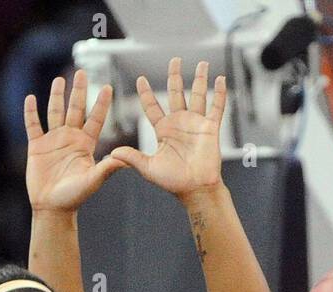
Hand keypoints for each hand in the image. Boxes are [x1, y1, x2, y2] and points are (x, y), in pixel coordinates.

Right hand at [24, 70, 125, 211]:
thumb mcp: (93, 181)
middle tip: (82, 72)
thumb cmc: (75, 197)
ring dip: (56, 96)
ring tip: (60, 79)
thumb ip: (107, 169)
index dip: (101, 104)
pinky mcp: (37, 146)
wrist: (53, 207)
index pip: (95, 120)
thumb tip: (125, 160)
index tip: (108, 87)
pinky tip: (31, 98)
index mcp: (85, 145)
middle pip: (75, 109)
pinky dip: (31, 112)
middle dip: (79, 91)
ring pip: (54, 112)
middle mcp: (70, 139)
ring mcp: (53, 140)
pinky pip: (33, 125)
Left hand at [110, 58, 225, 198]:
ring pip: (198, 96)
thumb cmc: (173, 182)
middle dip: (175, 76)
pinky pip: (216, 108)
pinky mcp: (210, 129)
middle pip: (176, 93)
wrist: (195, 189)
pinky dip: (219, 95)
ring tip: (202, 63)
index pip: (152, 106)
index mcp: (163, 130)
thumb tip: (112, 153)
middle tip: (175, 60)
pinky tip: (220, 80)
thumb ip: (131, 157)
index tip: (141, 79)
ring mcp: (196, 124)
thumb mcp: (148, 168)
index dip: (146, 93)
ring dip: (200, 79)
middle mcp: (179, 123)